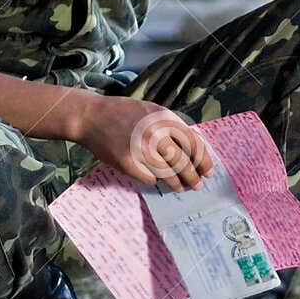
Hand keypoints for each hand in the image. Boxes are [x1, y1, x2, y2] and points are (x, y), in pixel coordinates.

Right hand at [77, 95, 213, 191]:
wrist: (92, 116)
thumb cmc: (124, 113)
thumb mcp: (153, 111)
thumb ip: (172, 126)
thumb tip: (194, 147)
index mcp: (165, 118)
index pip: (194, 144)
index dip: (204, 161)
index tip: (208, 171)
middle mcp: (155, 133)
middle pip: (183, 162)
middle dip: (193, 177)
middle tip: (197, 185)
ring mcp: (141, 149)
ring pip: (168, 174)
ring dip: (177, 184)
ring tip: (181, 187)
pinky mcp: (127, 163)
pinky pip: (149, 178)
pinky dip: (155, 181)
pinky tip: (156, 180)